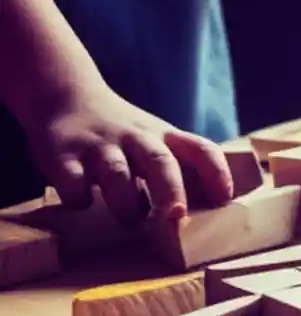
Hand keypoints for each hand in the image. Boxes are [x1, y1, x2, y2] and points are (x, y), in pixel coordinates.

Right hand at [22, 84, 231, 222]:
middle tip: (177, 215)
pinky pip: (74, 184)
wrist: (64, 97)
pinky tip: (83, 201)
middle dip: (171, 190)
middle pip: (160, 161)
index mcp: (164, 137)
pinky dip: (80, 198)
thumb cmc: (122, 136)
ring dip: (127, 204)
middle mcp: (135, 139)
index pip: (201, 149)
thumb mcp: (156, 142)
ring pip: (117, 175)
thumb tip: (211, 211)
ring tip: (130, 217)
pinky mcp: (62, 156)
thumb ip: (179, 169)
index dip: (217, 173)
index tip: (224, 200)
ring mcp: (99, 147)